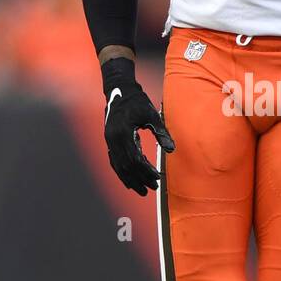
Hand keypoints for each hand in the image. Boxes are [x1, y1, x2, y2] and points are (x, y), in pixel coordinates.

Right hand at [101, 57, 174, 194]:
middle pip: (126, 166)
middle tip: (152, 188)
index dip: (146, 171)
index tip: (157, 178)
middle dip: (139, 179)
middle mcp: (113, 140)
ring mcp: (109, 141)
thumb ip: (161, 132)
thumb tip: (171, 149)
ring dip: (130, 180)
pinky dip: (122, 173)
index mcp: (123, 133)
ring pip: (118, 166)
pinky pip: (114, 161)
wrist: (119, 90)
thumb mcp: (151, 114)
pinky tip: (130, 180)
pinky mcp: (109, 141)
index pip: (135, 159)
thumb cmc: (137, 101)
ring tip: (142, 190)